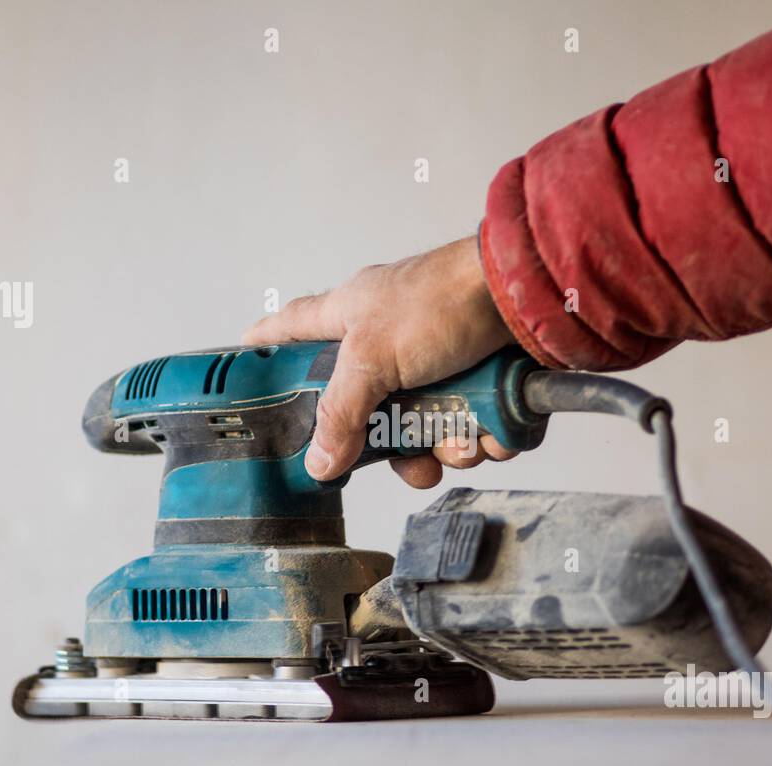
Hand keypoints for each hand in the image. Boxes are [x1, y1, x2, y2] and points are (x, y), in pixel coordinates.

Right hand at [241, 235, 518, 486]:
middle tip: (409, 459)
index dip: (265, 351)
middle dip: (396, 447)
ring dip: (448, 447)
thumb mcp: (374, 357)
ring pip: (426, 428)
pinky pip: (471, 426)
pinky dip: (484, 438)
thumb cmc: (445, 299)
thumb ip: (341, 412)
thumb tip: (319, 463)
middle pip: (369, 411)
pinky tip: (492, 433)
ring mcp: (436, 361)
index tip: (245, 378)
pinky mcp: (479, 378)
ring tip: (464, 442)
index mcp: (349, 317)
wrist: (526, 297)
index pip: (289, 329)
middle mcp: (389, 341)